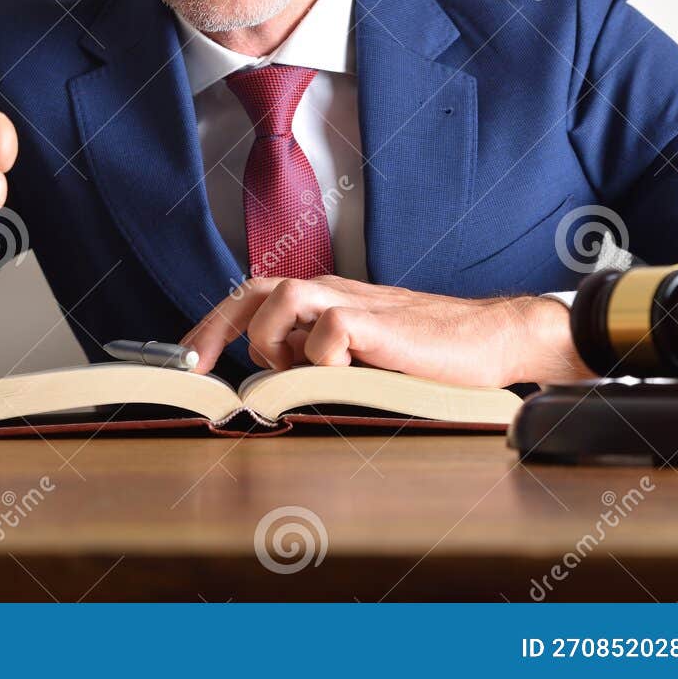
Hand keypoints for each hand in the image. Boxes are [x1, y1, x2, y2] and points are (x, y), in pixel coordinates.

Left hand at [180, 275, 591, 386]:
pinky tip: (346, 372)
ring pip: (283, 299)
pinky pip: (330, 329)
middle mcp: (331, 293)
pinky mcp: (379, 322)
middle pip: (255, 291)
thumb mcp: (360, 355)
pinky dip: (325, 355)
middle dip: (216, 327)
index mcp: (323, 299)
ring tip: (297, 372)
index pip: (253, 298)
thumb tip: (270, 387)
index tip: (187, 359)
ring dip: (275, 340)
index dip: (213, 324)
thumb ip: (317, 360)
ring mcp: (354, 304)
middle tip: (196, 366)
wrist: (490, 338)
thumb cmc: (428, 351)